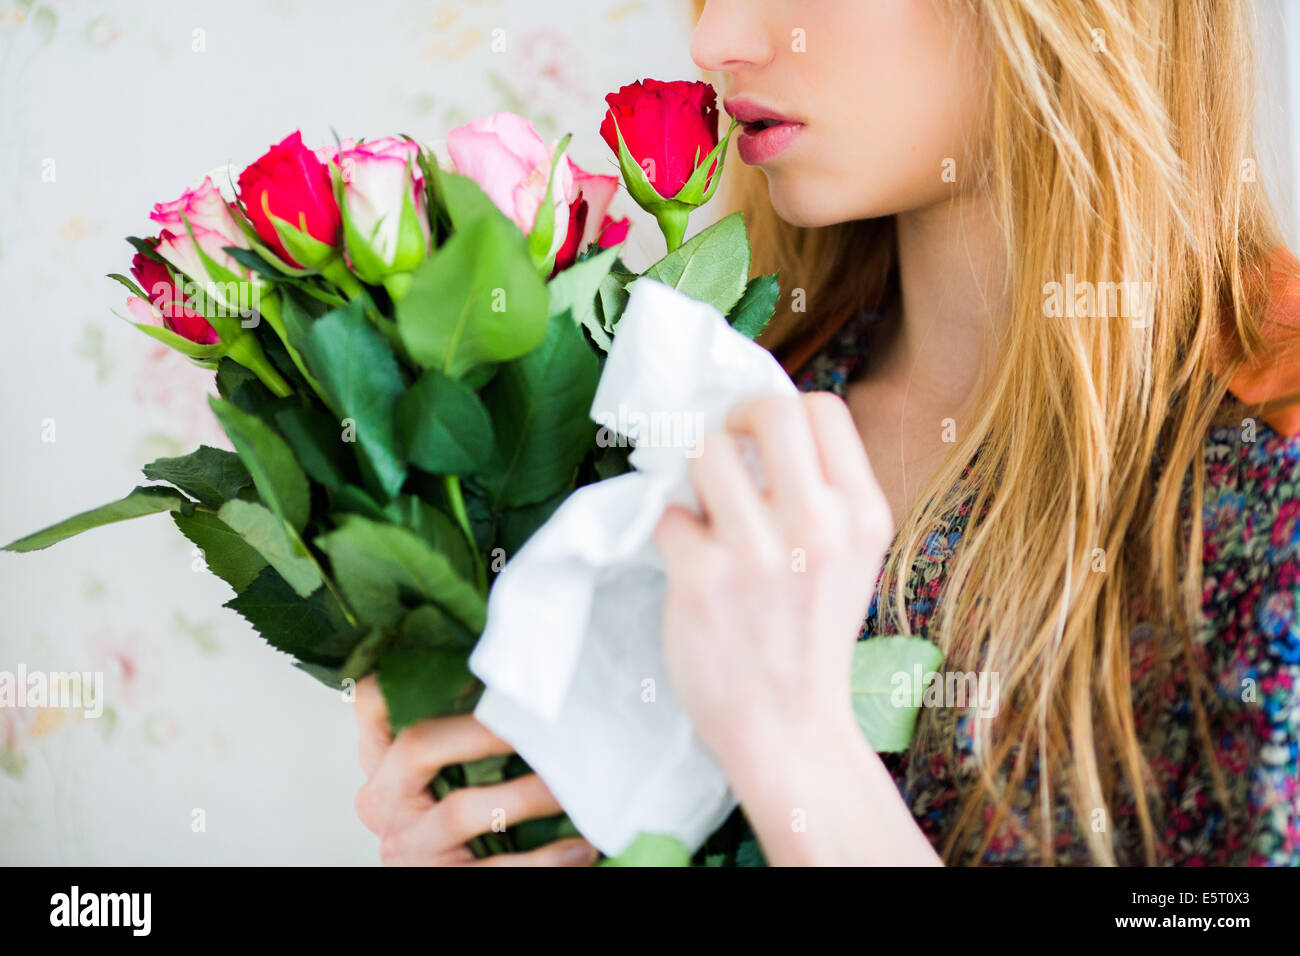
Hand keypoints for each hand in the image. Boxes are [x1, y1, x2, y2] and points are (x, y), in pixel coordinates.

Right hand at [352, 675, 598, 865]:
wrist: (466, 872)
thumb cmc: (475, 813)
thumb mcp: (453, 768)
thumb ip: (465, 727)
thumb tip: (523, 669)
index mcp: (382, 764)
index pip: (373, 703)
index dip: (406, 676)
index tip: (468, 661)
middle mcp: (383, 804)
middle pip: (418, 746)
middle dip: (485, 731)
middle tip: (542, 721)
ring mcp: (408, 848)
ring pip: (459, 809)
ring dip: (526, 796)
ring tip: (573, 787)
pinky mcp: (442, 883)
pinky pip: (496, 869)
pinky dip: (545, 859)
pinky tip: (582, 848)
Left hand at [652, 392, 892, 774]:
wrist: (787, 730)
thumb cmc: (809, 636)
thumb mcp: (848, 557)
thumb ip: (820, 492)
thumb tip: (757, 424)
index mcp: (863, 515)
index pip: (823, 408)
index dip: (779, 409)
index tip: (756, 439)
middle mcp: (819, 526)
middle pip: (768, 412)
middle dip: (734, 423)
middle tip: (723, 458)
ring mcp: (759, 553)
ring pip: (706, 452)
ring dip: (694, 479)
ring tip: (706, 519)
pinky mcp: (703, 579)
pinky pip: (667, 513)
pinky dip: (671, 532)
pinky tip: (689, 562)